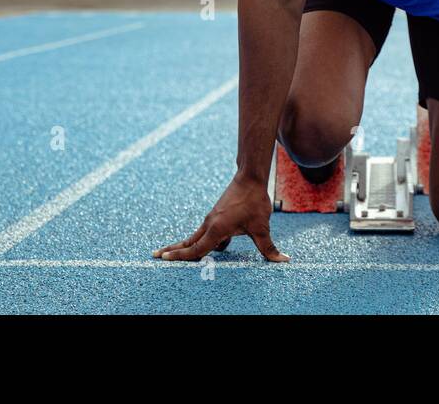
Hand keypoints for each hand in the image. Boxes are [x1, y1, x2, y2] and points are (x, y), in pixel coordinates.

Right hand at [152, 171, 288, 262]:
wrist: (250, 178)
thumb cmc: (254, 201)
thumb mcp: (262, 227)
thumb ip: (268, 247)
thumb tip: (282, 260)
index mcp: (217, 229)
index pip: (196, 248)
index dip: (181, 256)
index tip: (165, 258)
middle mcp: (210, 224)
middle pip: (189, 242)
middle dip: (173, 250)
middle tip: (156, 255)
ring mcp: (212, 219)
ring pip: (195, 236)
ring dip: (185, 245)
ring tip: (171, 252)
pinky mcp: (217, 215)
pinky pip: (205, 232)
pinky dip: (200, 240)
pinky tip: (216, 248)